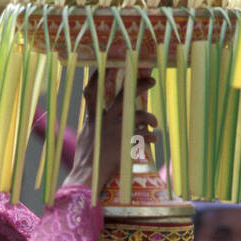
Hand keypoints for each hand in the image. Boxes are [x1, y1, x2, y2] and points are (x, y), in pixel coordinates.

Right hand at [65, 71, 157, 192]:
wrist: (88, 176)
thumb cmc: (85, 159)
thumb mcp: (85, 136)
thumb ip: (91, 123)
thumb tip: (91, 114)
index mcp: (93, 118)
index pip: (92, 92)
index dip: (98, 76)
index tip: (108, 64)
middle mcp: (106, 121)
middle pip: (125, 97)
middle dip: (140, 86)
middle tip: (152, 80)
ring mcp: (118, 132)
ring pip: (141, 116)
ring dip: (151, 118)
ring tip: (155, 123)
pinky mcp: (128, 144)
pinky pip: (146, 136)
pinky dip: (152, 137)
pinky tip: (153, 140)